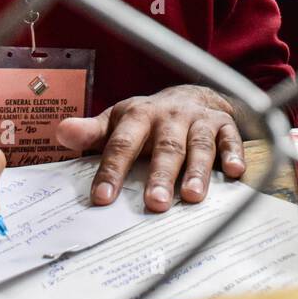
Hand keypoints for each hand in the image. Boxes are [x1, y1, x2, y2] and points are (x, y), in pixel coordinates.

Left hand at [56, 85, 244, 212]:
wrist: (191, 95)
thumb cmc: (148, 119)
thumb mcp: (117, 121)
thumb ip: (92, 132)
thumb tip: (61, 132)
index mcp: (139, 116)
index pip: (122, 143)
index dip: (112, 170)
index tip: (102, 198)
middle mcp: (170, 116)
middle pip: (165, 147)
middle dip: (161, 175)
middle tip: (154, 204)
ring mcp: (199, 120)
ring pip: (199, 145)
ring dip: (198, 170)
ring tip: (192, 196)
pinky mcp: (224, 124)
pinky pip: (231, 138)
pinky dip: (234, 154)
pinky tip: (235, 172)